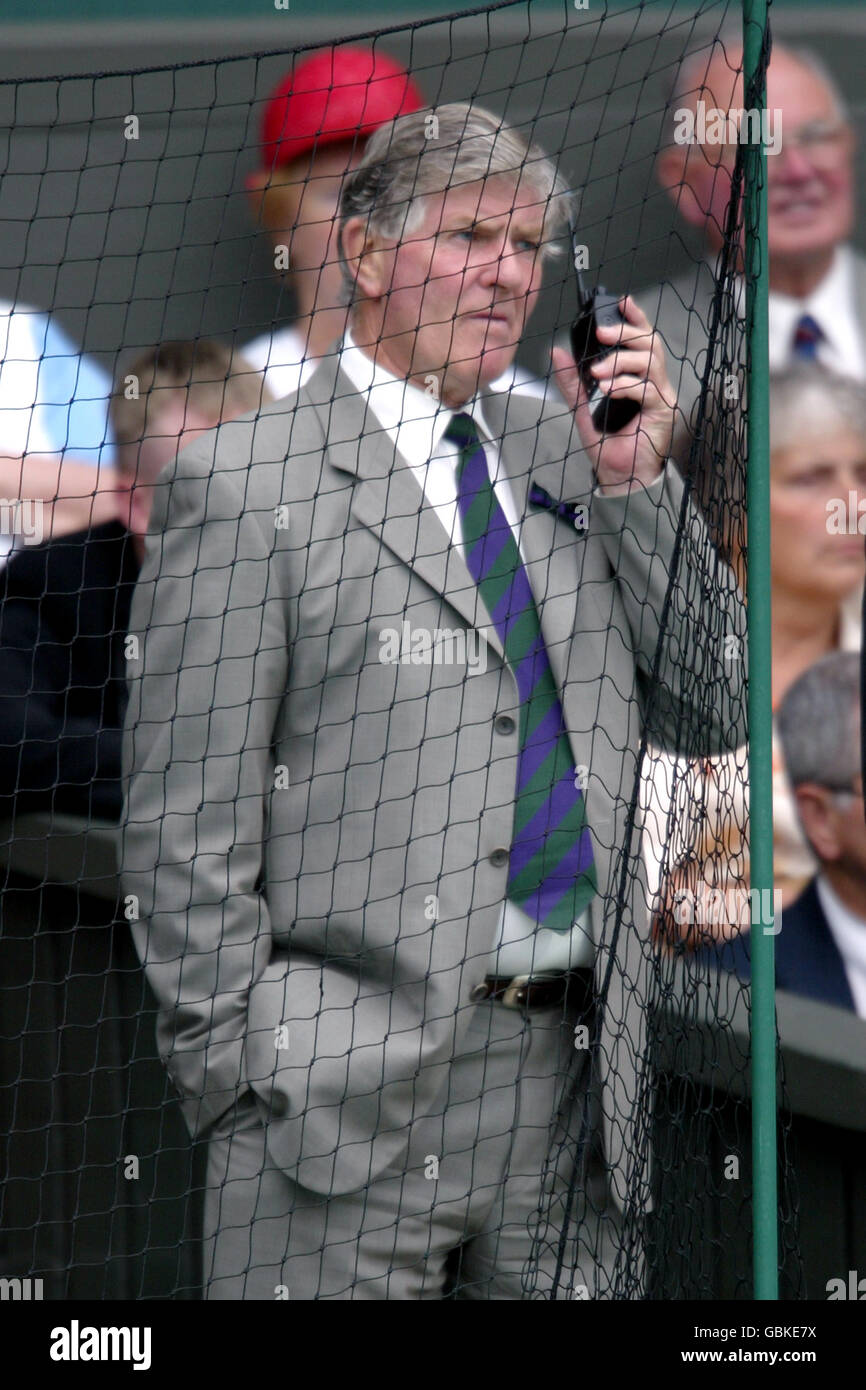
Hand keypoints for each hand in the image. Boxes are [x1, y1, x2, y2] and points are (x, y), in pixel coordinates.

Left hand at [551, 296, 675, 493]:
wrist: (620, 479)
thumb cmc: (609, 447)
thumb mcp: (583, 410)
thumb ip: (573, 383)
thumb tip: (557, 354)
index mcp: (639, 377)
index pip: (641, 339)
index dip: (635, 317)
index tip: (621, 301)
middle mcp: (654, 383)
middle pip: (650, 344)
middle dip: (626, 333)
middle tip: (602, 332)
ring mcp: (661, 397)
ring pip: (650, 362)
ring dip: (621, 361)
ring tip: (597, 372)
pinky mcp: (662, 413)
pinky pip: (647, 390)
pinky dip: (626, 385)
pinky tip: (608, 389)